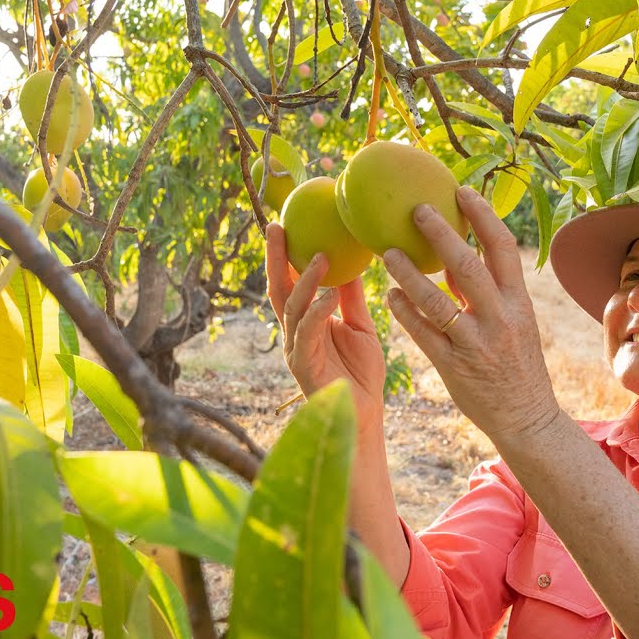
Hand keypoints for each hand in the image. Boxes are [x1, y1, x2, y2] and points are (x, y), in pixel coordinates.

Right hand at [265, 222, 386, 422]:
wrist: (364, 415)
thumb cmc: (362, 374)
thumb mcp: (360, 327)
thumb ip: (351, 299)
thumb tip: (351, 262)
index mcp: (306, 321)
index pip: (289, 281)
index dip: (284, 255)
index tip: (284, 223)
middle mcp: (295, 331)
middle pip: (278, 288)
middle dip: (274, 258)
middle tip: (277, 227)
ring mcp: (296, 348)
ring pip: (292, 306)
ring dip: (305, 280)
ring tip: (320, 257)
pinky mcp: (303, 364)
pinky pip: (307, 331)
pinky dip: (318, 310)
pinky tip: (331, 295)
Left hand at [383, 186, 560, 439]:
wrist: (527, 419)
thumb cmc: (517, 365)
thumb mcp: (515, 323)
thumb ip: (486, 292)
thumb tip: (452, 257)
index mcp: (520, 302)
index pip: (502, 248)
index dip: (482, 215)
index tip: (461, 191)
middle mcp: (500, 319)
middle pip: (467, 266)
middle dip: (440, 233)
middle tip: (415, 210)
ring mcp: (476, 344)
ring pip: (436, 300)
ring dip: (408, 273)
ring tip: (387, 253)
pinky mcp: (454, 367)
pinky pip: (423, 334)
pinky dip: (404, 312)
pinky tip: (389, 296)